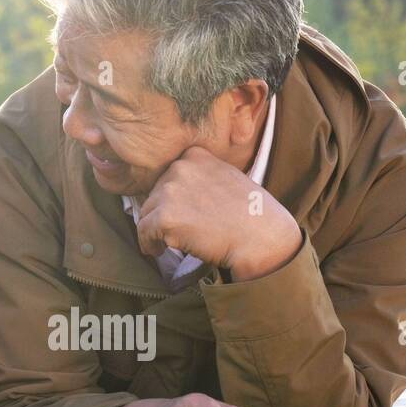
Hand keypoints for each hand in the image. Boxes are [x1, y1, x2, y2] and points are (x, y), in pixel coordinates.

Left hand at [136, 146, 301, 280]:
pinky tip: (158, 251)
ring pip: (147, 212)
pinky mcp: (165, 217)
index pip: (169, 176)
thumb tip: (178, 191)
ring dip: (155, 228)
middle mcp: (180, 168)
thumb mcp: (227, 178)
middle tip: (174, 230)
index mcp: (195, 156)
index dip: (170, 196)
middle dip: (162, 212)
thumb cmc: (252, 213)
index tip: (177, 210)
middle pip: (155, 194)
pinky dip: (148, 244)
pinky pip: (144, 232)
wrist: (261, 238)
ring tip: (165, 242)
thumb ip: (201, 177)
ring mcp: (170, 191)